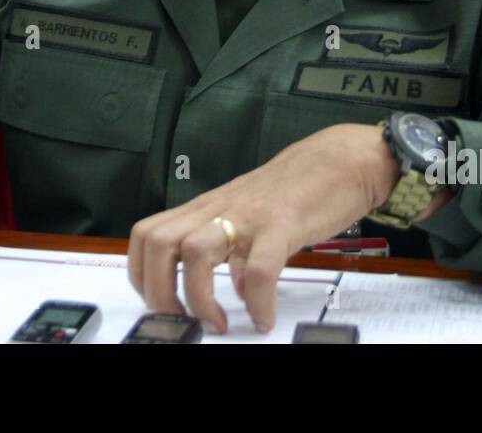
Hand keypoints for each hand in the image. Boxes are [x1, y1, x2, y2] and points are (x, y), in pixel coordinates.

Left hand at [128, 123, 446, 332]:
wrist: (341, 159)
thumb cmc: (296, 186)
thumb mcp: (249, 213)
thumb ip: (231, 245)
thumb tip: (228, 285)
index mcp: (206, 208)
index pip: (146, 234)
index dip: (141, 274)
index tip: (161, 302)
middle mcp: (219, 209)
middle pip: (158, 244)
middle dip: (160, 292)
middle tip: (182, 318)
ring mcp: (248, 215)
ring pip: (194, 253)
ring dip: (199, 298)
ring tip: (219, 322)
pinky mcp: (282, 224)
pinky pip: (258, 269)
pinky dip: (256, 300)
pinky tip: (264, 315)